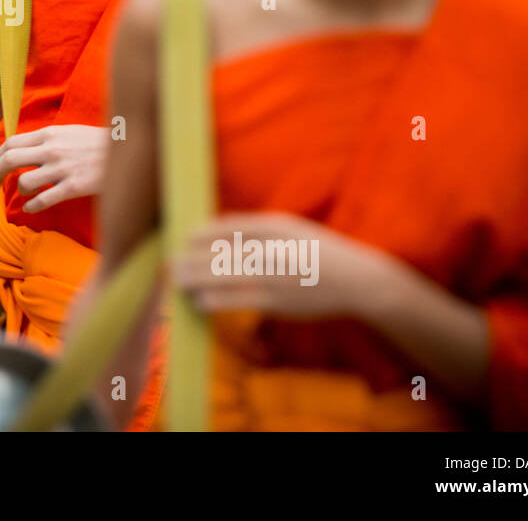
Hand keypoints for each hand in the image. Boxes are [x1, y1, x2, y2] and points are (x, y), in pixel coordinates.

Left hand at [0, 124, 109, 212]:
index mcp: (49, 134)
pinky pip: (42, 200)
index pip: (12, 142)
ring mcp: (62, 169)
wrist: (126, 150)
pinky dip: (31, 206)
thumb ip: (48, 139)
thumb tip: (27, 148)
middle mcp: (52, 149)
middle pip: (9, 160)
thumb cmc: (97, 143)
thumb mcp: (69, 132)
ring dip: (20, 190)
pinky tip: (31, 208)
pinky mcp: (73, 187)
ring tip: (27, 192)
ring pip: (24, 183)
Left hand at [171, 213, 401, 319]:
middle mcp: (272, 248)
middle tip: (170, 262)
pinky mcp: (277, 301)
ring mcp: (274, 275)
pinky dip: (214, 300)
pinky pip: (237, 300)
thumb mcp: (290, 229)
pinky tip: (199, 301)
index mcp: (275, 226)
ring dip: (196, 279)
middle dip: (192, 258)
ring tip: (177, 281)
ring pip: (224, 276)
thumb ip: (257, 228)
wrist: (356, 281)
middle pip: (221, 252)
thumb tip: (218, 230)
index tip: (186, 237)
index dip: (204, 233)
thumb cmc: (318, 251)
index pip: (230, 227)